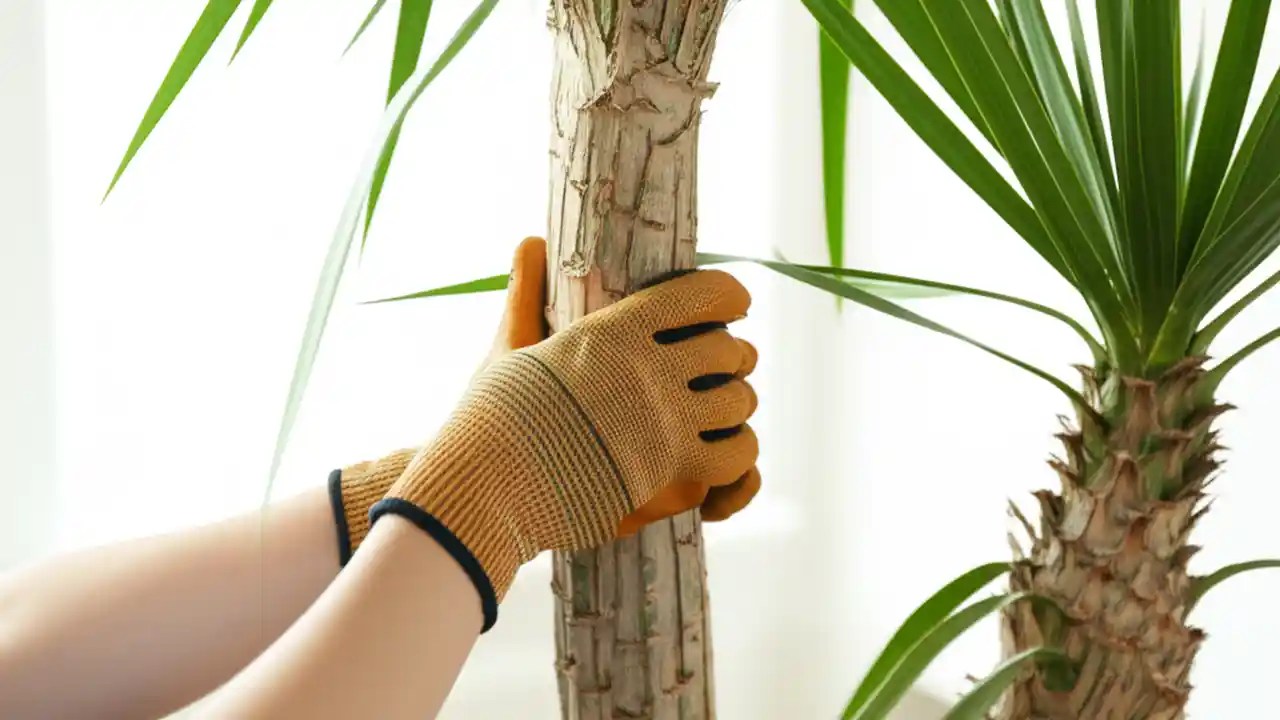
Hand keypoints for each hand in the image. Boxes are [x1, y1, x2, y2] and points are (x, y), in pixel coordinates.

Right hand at [369, 269, 759, 629]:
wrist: (483, 488)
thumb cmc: (488, 417)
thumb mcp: (509, 346)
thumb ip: (527, 292)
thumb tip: (530, 240)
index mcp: (613, 331)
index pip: (703, 295)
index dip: (728, 295)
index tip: (735, 304)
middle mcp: (648, 371)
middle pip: (729, 352)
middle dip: (728, 360)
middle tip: (716, 371)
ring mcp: (665, 423)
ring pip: (740, 404)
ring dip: (732, 409)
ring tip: (715, 416)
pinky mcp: (672, 475)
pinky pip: (737, 457)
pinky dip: (737, 458)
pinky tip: (719, 457)